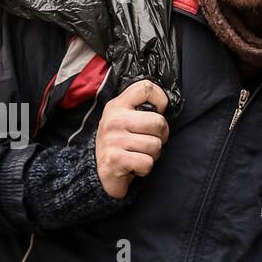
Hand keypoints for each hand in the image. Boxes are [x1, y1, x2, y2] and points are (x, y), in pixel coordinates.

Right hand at [95, 80, 169, 198]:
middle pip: (158, 121)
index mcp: (117, 106)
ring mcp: (113, 139)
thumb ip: (140, 109)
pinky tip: (134, 166)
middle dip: (161, 137)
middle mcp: (114, 120)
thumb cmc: (119, 144)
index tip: (158, 112)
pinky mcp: (115, 159)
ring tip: (139, 154)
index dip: (161, 100)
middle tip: (149, 142)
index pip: (146, 88)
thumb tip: (163, 106)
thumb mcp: (124, 119)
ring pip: (155, 145)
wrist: (98, 173)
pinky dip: (145, 169)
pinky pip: (147, 162)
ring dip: (152, 155)